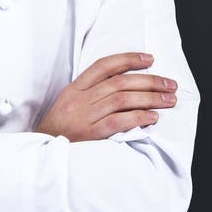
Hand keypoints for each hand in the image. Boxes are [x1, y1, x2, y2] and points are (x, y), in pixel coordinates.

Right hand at [35, 52, 176, 141]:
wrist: (41, 153)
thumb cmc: (59, 129)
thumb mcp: (69, 104)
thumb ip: (91, 93)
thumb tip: (126, 86)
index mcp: (74, 88)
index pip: (103, 65)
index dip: (128, 59)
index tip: (150, 59)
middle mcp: (79, 99)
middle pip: (119, 82)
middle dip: (149, 81)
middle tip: (170, 84)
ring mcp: (84, 116)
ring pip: (122, 99)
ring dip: (149, 98)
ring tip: (168, 100)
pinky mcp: (90, 135)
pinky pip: (118, 122)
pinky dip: (138, 118)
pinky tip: (153, 118)